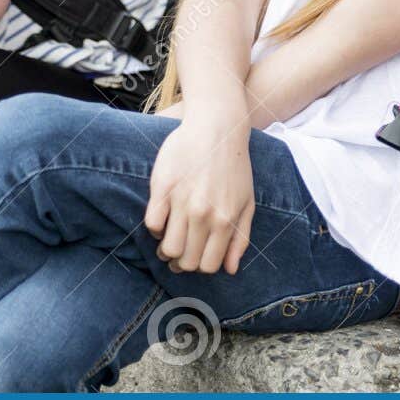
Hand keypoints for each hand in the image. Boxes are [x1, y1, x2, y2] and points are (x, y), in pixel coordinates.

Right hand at [145, 112, 255, 275]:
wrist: (217, 128)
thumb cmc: (235, 167)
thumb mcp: (247, 204)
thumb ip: (240, 239)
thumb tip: (229, 270)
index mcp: (226, 222)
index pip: (208, 265)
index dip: (200, 267)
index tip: (196, 258)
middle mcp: (203, 215)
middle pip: (185, 261)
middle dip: (182, 263)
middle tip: (179, 254)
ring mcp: (182, 201)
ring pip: (167, 247)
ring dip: (166, 249)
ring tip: (168, 239)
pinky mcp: (163, 188)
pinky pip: (152, 223)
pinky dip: (155, 228)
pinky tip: (162, 219)